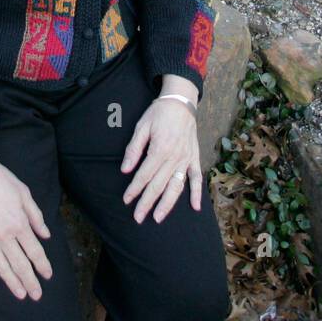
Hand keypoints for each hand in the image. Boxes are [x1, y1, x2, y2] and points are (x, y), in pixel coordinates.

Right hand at [0, 144, 52, 300]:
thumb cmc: (1, 179)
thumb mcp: (25, 194)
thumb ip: (36, 217)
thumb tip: (45, 235)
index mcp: (18, 224)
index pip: (34, 251)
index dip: (42, 265)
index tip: (48, 275)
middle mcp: (3, 235)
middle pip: (19, 264)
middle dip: (29, 281)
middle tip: (36, 295)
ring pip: (0, 266)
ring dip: (11, 282)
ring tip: (20, 294)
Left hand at [119, 80, 201, 223]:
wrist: (181, 102)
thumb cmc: (159, 113)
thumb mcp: (141, 126)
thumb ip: (133, 149)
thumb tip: (125, 170)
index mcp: (160, 149)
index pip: (144, 175)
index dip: (134, 189)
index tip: (127, 200)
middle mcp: (174, 157)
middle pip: (159, 185)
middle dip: (147, 203)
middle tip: (138, 217)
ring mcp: (186, 159)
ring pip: (176, 186)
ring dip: (167, 204)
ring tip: (158, 217)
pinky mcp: (194, 158)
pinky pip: (197, 178)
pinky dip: (197, 193)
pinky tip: (196, 207)